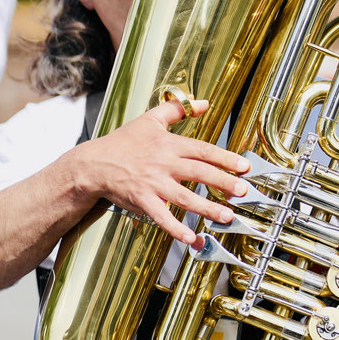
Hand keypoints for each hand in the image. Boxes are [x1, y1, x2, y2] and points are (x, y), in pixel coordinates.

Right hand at [72, 96, 249, 247]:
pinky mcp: (142, 200)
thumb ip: (177, 109)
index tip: (244, 167)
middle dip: (224, 182)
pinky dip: (176, 228)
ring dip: (208, 208)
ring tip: (227, 216)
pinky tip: (191, 238)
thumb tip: (203, 102)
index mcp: (169, 145)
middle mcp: (164, 164)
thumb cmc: (122, 142)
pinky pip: (161, 217)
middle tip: (243, 191)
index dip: (226, 158)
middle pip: (200, 173)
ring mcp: (153, 184)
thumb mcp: (150, 119)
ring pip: (185, 197)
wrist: (94, 164)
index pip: (203, 150)